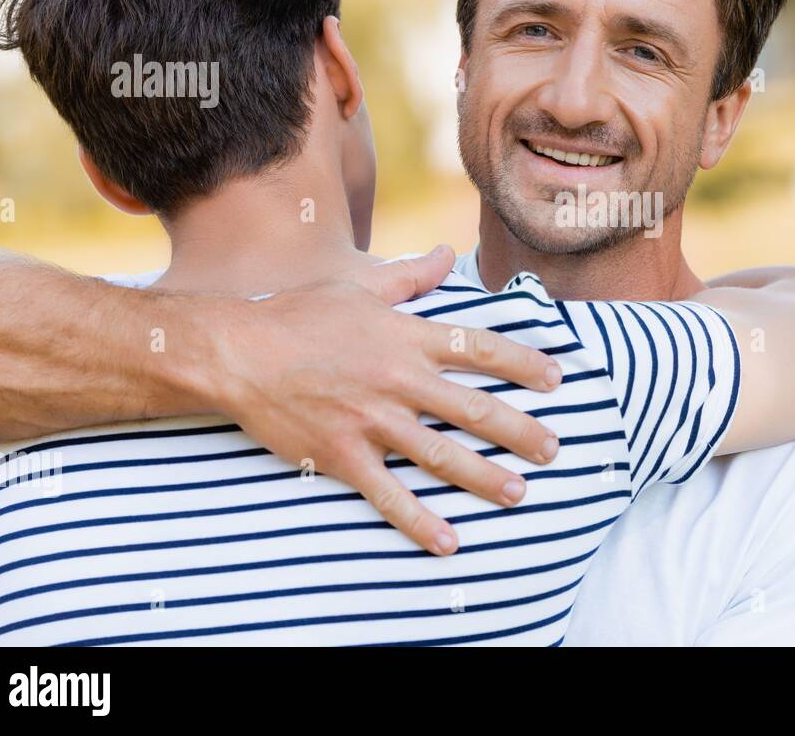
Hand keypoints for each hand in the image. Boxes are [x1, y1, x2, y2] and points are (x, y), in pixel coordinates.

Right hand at [211, 245, 560, 554]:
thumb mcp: (359, 286)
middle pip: (473, 407)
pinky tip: (449, 542)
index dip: (522, 363)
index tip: (556, 379)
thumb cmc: (299, 314)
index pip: (477, 347)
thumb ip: (410, 277)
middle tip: (553, 448)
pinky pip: (388, 494)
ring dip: (484, 477)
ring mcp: (372, 420)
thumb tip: (447, 253)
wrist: (238, 353)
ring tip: (518, 493)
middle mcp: (397, 379)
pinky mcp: (343, 455)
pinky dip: (420, 521)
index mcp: (405, 336)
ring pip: (441, 454)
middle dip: (519, 430)